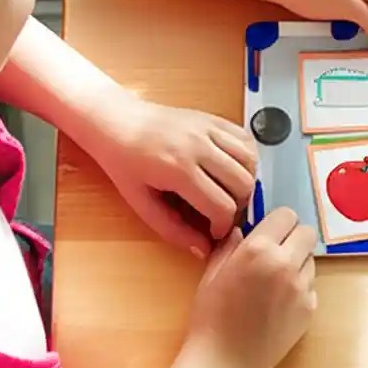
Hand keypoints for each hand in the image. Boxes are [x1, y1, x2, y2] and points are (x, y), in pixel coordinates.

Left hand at [84, 96, 256, 256]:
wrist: (116, 122)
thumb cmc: (124, 164)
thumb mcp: (141, 203)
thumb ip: (173, 229)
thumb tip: (204, 249)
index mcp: (177, 169)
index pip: (222, 206)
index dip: (224, 227)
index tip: (215, 232)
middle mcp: (198, 146)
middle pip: (243, 184)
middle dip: (238, 206)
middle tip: (222, 212)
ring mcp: (207, 129)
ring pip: (250, 161)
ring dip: (245, 182)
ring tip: (228, 191)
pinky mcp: (213, 119)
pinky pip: (246, 140)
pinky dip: (247, 158)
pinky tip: (232, 168)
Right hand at [188, 209, 316, 367]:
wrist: (224, 362)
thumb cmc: (210, 317)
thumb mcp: (212, 274)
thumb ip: (230, 246)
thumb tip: (242, 230)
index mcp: (258, 249)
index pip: (286, 215)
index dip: (278, 222)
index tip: (270, 232)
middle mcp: (285, 263)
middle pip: (307, 233)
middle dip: (294, 238)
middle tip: (277, 252)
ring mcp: (301, 287)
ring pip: (311, 259)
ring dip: (297, 263)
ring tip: (275, 282)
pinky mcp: (310, 308)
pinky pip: (310, 286)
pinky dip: (299, 288)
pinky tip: (279, 304)